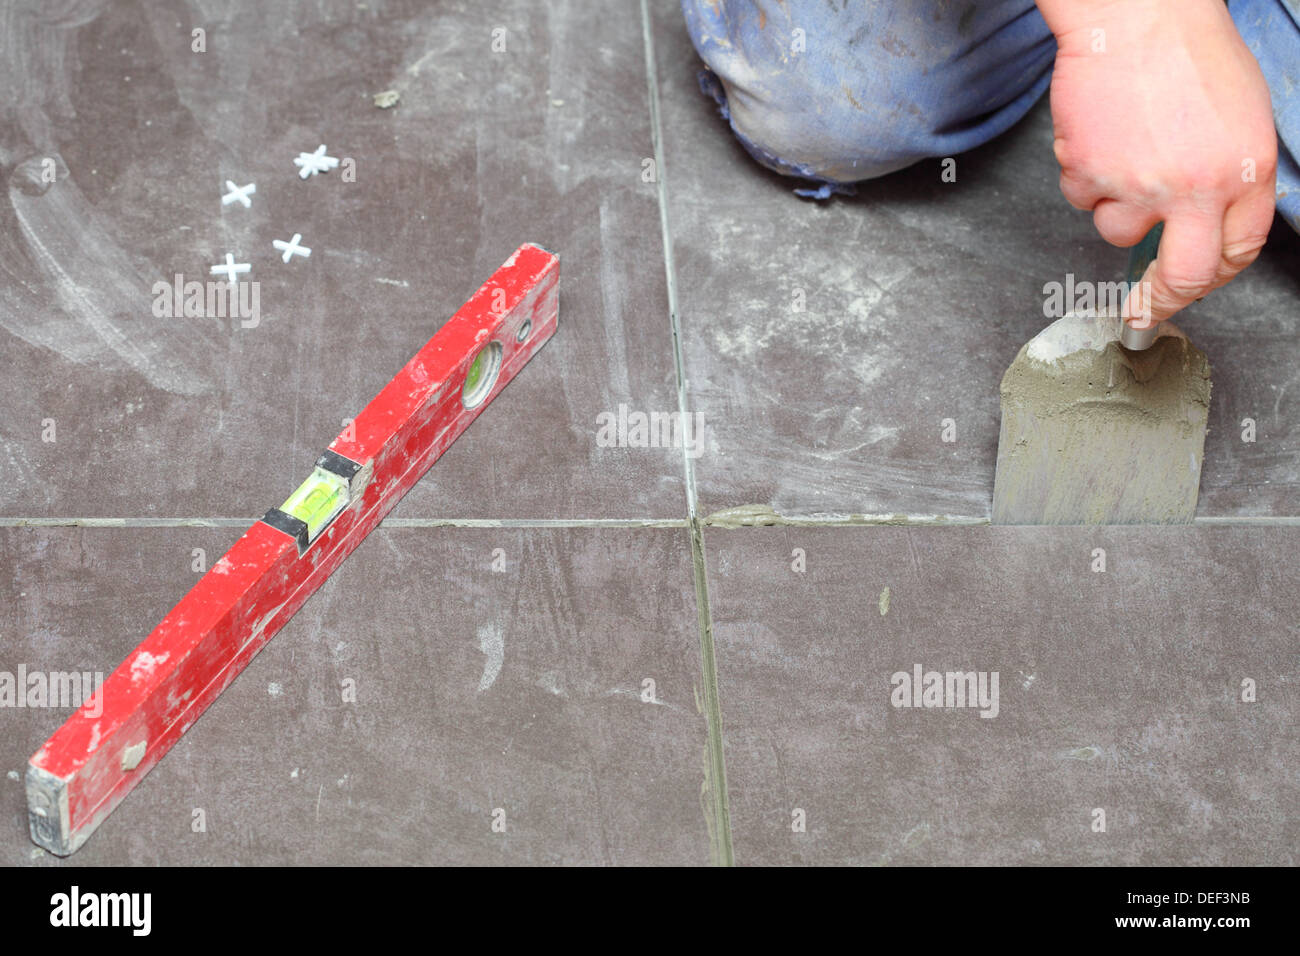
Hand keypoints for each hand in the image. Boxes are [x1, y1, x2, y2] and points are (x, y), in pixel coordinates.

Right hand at [1036, 0, 1276, 325]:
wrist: (1138, 14)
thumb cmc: (1187, 51)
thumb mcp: (1238, 117)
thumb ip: (1226, 177)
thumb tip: (1201, 227)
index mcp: (1246, 170)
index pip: (1238, 250)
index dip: (1211, 278)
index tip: (1189, 292)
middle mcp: (1198, 185)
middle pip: (1184, 274)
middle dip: (1161, 303)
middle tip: (1142, 314)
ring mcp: (1143, 184)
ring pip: (1117, 231)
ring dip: (1113, 204)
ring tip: (1120, 149)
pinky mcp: (1093, 174)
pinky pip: (1082, 197)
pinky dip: (1083, 172)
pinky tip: (1098, 133)